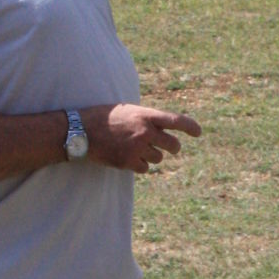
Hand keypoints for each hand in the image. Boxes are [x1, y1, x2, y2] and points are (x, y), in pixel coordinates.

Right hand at [82, 104, 200, 174]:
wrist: (80, 131)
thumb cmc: (103, 117)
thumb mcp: (128, 110)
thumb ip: (146, 118)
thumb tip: (162, 127)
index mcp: (146, 115)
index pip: (177, 120)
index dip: (191, 127)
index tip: (198, 133)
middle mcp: (145, 131)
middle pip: (173, 145)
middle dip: (172, 147)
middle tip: (168, 148)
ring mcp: (138, 148)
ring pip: (159, 158)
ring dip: (152, 156)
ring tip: (135, 148)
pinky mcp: (128, 162)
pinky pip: (145, 169)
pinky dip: (140, 166)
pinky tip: (128, 158)